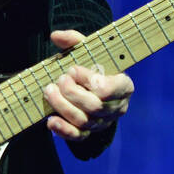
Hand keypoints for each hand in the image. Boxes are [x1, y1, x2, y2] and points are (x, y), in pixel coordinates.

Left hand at [43, 29, 132, 143]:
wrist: (93, 85)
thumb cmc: (94, 66)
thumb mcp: (89, 50)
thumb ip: (74, 40)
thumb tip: (55, 36)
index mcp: (123, 86)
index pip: (108, 89)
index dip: (88, 80)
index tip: (72, 69)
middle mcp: (117, 108)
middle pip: (94, 107)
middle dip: (72, 93)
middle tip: (59, 80)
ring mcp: (103, 122)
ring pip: (84, 121)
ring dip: (63, 106)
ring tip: (50, 91)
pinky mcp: (89, 133)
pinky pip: (78, 137)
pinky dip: (63, 130)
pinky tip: (50, 120)